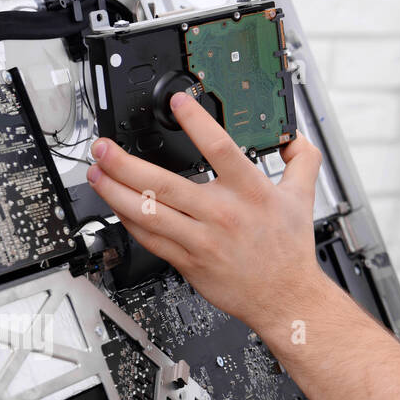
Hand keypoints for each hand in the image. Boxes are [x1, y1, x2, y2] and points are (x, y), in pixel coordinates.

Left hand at [84, 91, 323, 326]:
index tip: (176, 102)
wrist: (285, 297)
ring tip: (95, 173)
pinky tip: (115, 206)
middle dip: (124, 163)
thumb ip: (303, 159)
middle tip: (103, 147)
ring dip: (114, 192)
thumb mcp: (304, 196)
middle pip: (163, 184)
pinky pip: (149, 239)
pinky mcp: (187, 261)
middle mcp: (222, 213)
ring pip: (148, 212)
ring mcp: (201, 239)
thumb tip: (294, 135)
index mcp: (250, 191)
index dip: (195, 122)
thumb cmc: (290, 250)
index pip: (219, 148)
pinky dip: (128, 220)